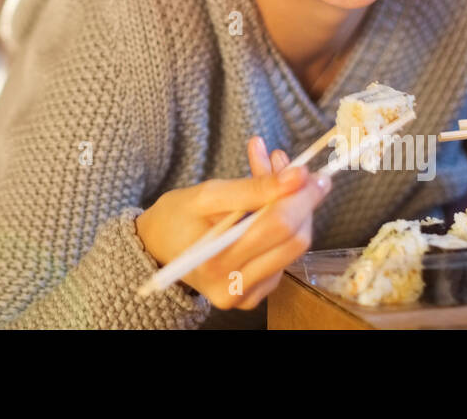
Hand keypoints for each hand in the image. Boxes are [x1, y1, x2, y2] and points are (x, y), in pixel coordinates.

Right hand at [136, 136, 330, 309]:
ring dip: (293, 209)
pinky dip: (283, 227)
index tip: (310, 170)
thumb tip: (297, 177)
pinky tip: (269, 204)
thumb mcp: (206, 195)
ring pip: (294, 248)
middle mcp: (235, 287)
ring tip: (277, 176)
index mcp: (217, 262)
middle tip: (297, 170)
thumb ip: (252, 187)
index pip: (276, 227)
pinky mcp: (254, 296)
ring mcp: (246, 295)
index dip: (299, 196)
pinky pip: (283, 258)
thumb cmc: (176, 217)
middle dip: (300, 200)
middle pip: (294, 241)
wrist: (156, 248)